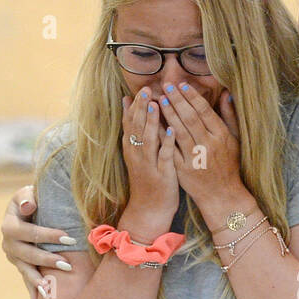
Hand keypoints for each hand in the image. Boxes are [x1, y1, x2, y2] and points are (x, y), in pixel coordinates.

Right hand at [1, 185, 79, 298]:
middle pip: (28, 254)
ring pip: (26, 271)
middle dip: (48, 260)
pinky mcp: (21, 266)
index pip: (29, 232)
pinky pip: (26, 281)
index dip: (48, 235)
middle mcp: (8, 243)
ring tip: (49, 291)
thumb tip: (29, 205)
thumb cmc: (30, 198)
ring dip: (38, 281)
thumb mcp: (26, 192)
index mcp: (9, 225)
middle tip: (67, 265)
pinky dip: (31, 293)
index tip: (69, 238)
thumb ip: (26, 197)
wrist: (26, 208)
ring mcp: (14, 257)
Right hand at [122, 89, 180, 233]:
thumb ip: (135, 130)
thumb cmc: (147, 179)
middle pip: (137, 127)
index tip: (141, 88)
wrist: (149, 210)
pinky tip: (171, 130)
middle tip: (145, 89)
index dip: (135, 105)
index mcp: (132, 148)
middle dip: (141, 108)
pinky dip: (166, 142)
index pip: (130, 122)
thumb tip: (128, 104)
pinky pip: (164, 156)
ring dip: (151, 121)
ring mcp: (149, 164)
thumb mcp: (137, 154)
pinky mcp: (162, 174)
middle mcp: (137, 155)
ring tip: (155, 103)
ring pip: (148, 139)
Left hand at [158, 83, 242, 214]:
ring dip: (168, 114)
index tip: (182, 84)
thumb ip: (229, 116)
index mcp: (221, 136)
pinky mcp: (183, 169)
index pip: (204, 111)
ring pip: (179, 131)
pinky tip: (153, 124)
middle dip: (177, 100)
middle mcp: (208, 145)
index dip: (192, 96)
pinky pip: (170, 149)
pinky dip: (162, 135)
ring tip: (159, 99)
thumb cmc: (229, 165)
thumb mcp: (235, 140)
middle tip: (166, 86)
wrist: (222, 195)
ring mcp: (195, 157)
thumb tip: (226, 94)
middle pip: (190, 117)